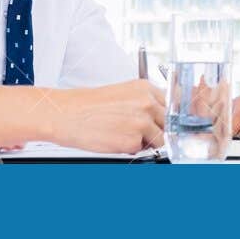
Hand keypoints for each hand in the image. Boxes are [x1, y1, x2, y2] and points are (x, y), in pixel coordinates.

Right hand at [51, 80, 165, 152]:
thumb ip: (145, 102)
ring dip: (146, 141)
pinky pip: (141, 150)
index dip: (168, 116)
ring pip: (159, 139)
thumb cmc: (90, 105)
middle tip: (139, 131)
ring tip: (123, 134)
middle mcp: (147, 103)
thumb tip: (161, 116)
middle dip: (157, 130)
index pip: (172, 103)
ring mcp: (142, 122)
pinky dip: (130, 150)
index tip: (165, 122)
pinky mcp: (133, 141)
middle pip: (169, 123)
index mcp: (145, 88)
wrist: (67, 114)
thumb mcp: (123, 93)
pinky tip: (115, 140)